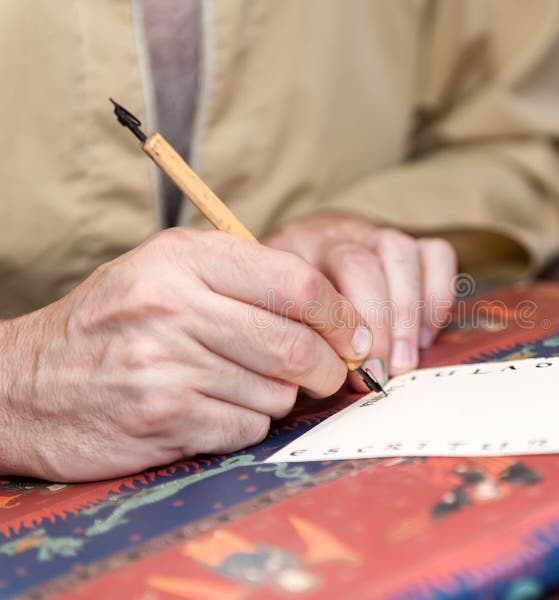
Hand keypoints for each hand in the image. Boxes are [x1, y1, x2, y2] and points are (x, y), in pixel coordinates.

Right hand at [0, 229, 372, 481]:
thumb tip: (336, 319)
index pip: (297, 283)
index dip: (341, 315)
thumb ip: (246, 281)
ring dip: (276, 397)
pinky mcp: (163, 416)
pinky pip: (247, 426)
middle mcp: (173, 304)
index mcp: (184, 257)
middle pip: (296, 344)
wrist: (24, 385)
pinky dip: (245, 422)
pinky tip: (211, 409)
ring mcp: (165, 363)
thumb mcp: (167, 273)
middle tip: (328, 375)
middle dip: (327, 368)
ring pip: (276, 392)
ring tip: (238, 384)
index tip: (354, 335)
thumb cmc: (111, 325)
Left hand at [266, 215, 456, 386]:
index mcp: (293, 252)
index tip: (351, 369)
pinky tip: (424, 337)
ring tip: (403, 362)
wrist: (296, 260)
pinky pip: (436, 254)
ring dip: (407, 314)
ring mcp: (375, 234)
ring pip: (400, 253)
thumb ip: (294, 340)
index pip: (314, 280)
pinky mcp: (411, 243)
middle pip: (359, 265)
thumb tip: (321, 378)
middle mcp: (335, 235)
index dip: (337, 327)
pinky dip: (436, 297)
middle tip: (378, 374)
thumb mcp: (280, 315)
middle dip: (375, 326)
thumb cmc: (291, 304)